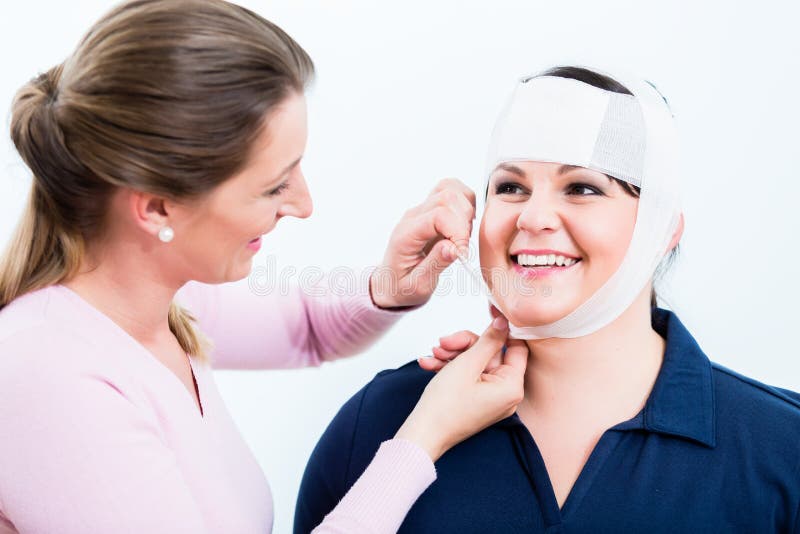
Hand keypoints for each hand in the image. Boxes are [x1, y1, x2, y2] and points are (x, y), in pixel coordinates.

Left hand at [369, 179, 475, 308]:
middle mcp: (412, 216)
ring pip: (450, 189)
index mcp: (406, 235)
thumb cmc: (402, 286)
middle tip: (463, 246)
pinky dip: (465, 203)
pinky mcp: (430, 208)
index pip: (438, 215)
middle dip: (464, 221)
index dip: (458, 231)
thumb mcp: (418, 286)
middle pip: (447, 197)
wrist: (390, 282)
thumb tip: (454, 248)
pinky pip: (451, 190)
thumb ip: (435, 265)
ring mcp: (421, 209)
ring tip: (463, 236)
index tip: (463, 253)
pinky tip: (464, 225)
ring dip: (465, 210)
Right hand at [394, 317, 527, 461]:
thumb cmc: (445, 406)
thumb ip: (488, 340)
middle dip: (464, 344)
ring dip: (452, 355)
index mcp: (512, 387)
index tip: (488, 313)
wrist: (422, 435)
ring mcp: (490, 398)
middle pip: (491, 353)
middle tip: (444, 342)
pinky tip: (428, 364)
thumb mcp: (467, 364)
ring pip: (475, 362)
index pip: (516, 347)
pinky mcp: (476, 399)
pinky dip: (449, 367)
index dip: (502, 328)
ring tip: (432, 355)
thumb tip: (505, 320)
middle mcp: (505, 394)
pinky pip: (467, 375)